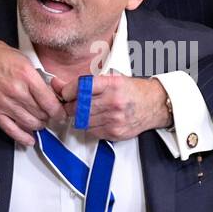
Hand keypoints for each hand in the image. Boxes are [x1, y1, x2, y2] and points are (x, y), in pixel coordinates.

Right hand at [0, 25, 61, 145]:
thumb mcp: (22, 58)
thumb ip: (36, 77)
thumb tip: (49, 91)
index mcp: (26, 75)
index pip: (49, 102)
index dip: (58, 111)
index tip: (61, 113)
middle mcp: (16, 91)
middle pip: (41, 114)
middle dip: (48, 117)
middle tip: (49, 115)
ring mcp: (3, 103)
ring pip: (29, 123)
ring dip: (38, 125)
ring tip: (40, 122)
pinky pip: (10, 129)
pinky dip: (22, 137)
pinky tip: (30, 139)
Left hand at [52, 74, 170, 140]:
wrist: (155, 105)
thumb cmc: (133, 91)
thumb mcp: (112, 79)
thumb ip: (85, 83)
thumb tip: (57, 85)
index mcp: (112, 84)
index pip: (80, 87)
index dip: (67, 91)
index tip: (66, 92)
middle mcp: (113, 101)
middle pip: (78, 107)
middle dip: (70, 106)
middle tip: (72, 103)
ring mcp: (114, 119)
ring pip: (82, 121)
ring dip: (80, 117)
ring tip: (88, 111)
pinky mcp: (115, 132)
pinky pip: (92, 131)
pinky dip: (90, 126)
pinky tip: (98, 119)